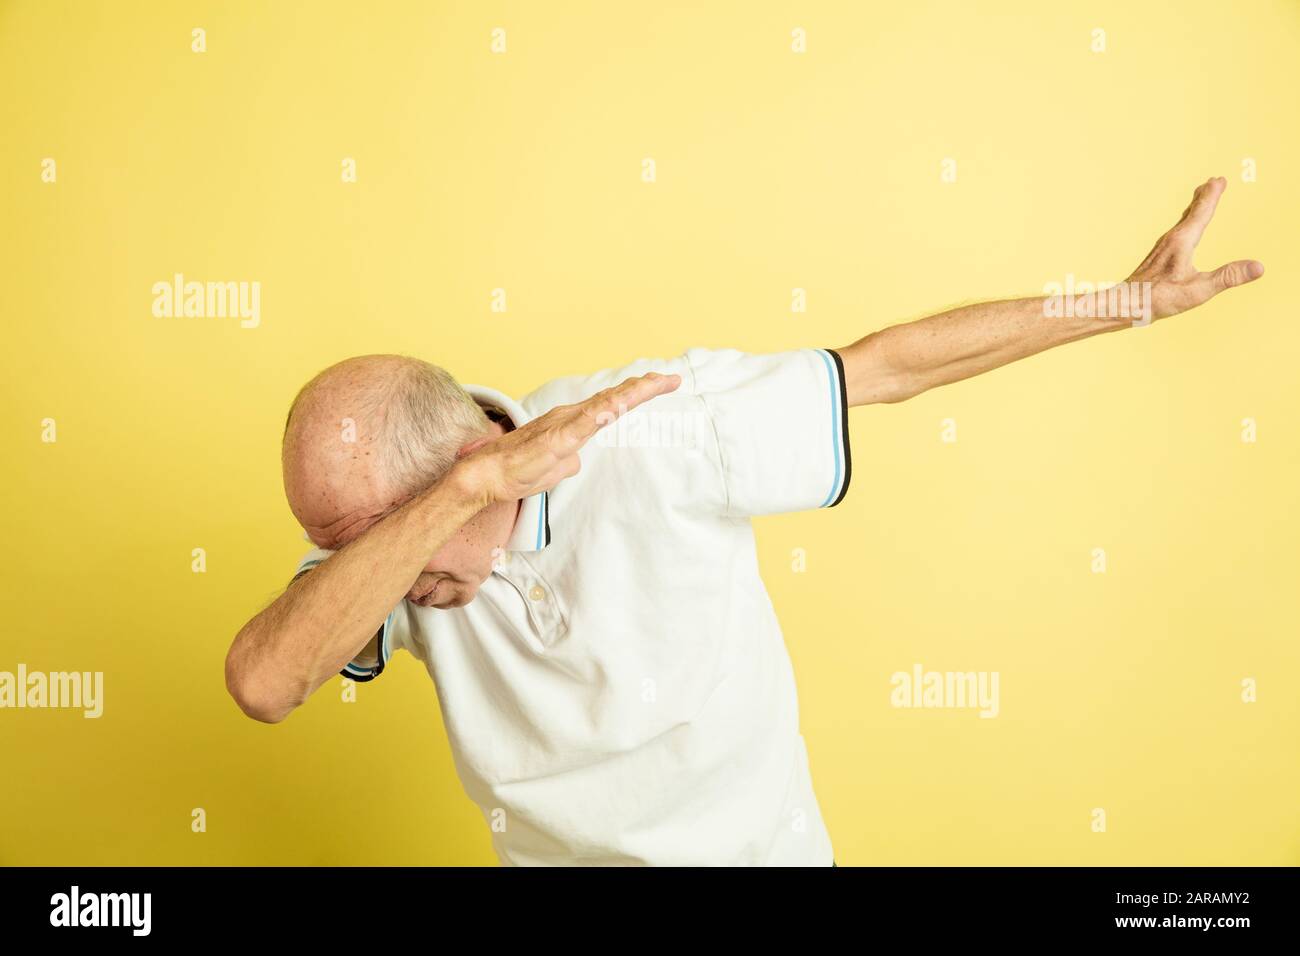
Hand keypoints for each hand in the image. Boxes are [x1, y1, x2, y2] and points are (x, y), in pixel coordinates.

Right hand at [453, 372, 681, 506]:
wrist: (488, 476)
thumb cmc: (517, 471)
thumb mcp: (553, 471)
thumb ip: (567, 462)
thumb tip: (577, 461)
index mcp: (572, 424)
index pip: (610, 405)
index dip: (636, 394)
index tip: (662, 385)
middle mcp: (570, 417)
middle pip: (614, 398)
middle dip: (644, 388)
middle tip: (672, 378)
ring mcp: (564, 425)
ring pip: (605, 404)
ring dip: (632, 393)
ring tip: (656, 383)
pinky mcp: (557, 439)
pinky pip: (585, 423)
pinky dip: (605, 412)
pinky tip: (621, 404)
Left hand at [1127, 177, 1263, 320]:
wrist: (1125, 304)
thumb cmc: (1158, 299)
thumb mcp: (1198, 290)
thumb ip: (1227, 277)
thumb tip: (1258, 267)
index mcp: (1182, 242)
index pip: (1201, 213)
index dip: (1212, 196)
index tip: (1220, 179)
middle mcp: (1171, 240)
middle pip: (1191, 212)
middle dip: (1204, 195)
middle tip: (1214, 180)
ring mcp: (1162, 247)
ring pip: (1182, 221)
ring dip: (1194, 206)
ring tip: (1201, 197)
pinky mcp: (1158, 257)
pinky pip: (1176, 231)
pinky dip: (1186, 221)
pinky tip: (1185, 229)